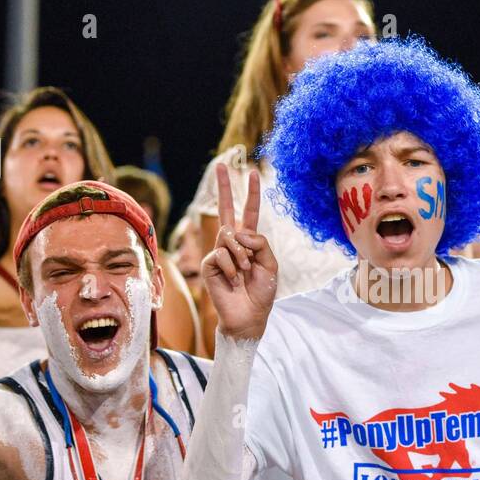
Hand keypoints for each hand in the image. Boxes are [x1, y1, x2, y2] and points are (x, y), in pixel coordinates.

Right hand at [201, 164, 277, 340]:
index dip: (251, 193)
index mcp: (249, 241)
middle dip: (225, 186)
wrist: (249, 315)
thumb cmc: (261, 291)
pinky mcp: (209, 263)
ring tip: (244, 274)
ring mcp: (219, 252)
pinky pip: (222, 254)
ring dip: (242, 257)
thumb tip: (239, 233)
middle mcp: (232, 243)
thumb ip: (260, 243)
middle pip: (225, 209)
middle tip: (221, 164)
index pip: (248, 212)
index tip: (253, 173)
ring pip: (230, 237)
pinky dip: (233, 267)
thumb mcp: (270, 264)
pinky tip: (232, 280)